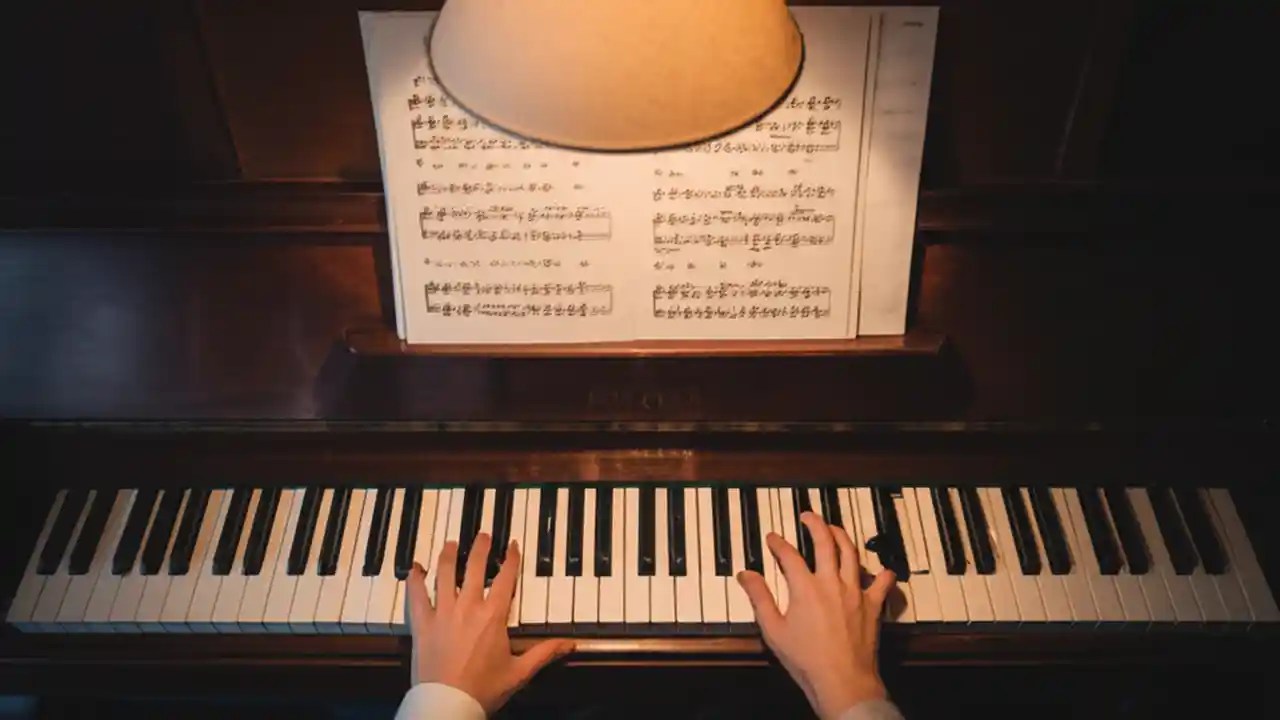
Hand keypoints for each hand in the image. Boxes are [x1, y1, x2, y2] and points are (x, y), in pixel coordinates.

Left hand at [406, 534, 574, 714]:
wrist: (448, 704)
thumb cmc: (483, 690)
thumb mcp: (519, 672)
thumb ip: (544, 653)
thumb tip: (569, 644)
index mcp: (493, 616)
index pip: (504, 578)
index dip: (510, 559)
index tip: (512, 545)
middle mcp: (467, 607)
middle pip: (474, 567)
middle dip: (480, 548)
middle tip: (483, 535)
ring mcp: (442, 613)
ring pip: (445, 574)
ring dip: (449, 555)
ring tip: (452, 543)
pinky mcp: (422, 624)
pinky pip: (416, 596)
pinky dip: (414, 579)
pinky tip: (415, 568)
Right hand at [736, 512, 895, 719]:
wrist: (842, 680)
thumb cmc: (806, 659)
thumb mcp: (773, 630)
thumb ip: (759, 598)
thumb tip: (746, 575)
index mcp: (805, 587)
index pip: (789, 554)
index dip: (778, 543)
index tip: (773, 538)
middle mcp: (831, 583)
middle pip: (825, 542)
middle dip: (815, 524)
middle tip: (808, 516)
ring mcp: (855, 592)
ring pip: (851, 553)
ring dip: (842, 536)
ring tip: (834, 529)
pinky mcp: (873, 605)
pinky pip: (882, 582)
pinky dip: (882, 572)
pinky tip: (880, 568)